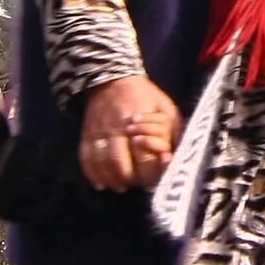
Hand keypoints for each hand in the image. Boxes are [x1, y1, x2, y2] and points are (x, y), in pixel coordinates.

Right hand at [80, 74, 180, 189]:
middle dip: (130, 179)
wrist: (111, 78)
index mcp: (138, 120)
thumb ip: (174, 130)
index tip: (155, 178)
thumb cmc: (144, 95)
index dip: (150, 171)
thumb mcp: (165, 107)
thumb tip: (178, 154)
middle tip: (137, 184)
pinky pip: (86, 158)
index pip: (143, 155)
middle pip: (121, 164)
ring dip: (112, 180)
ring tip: (122, 186)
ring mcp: (99, 131)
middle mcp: (116, 128)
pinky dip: (92, 174)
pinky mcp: (87, 133)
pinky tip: (101, 183)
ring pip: (103, 164)